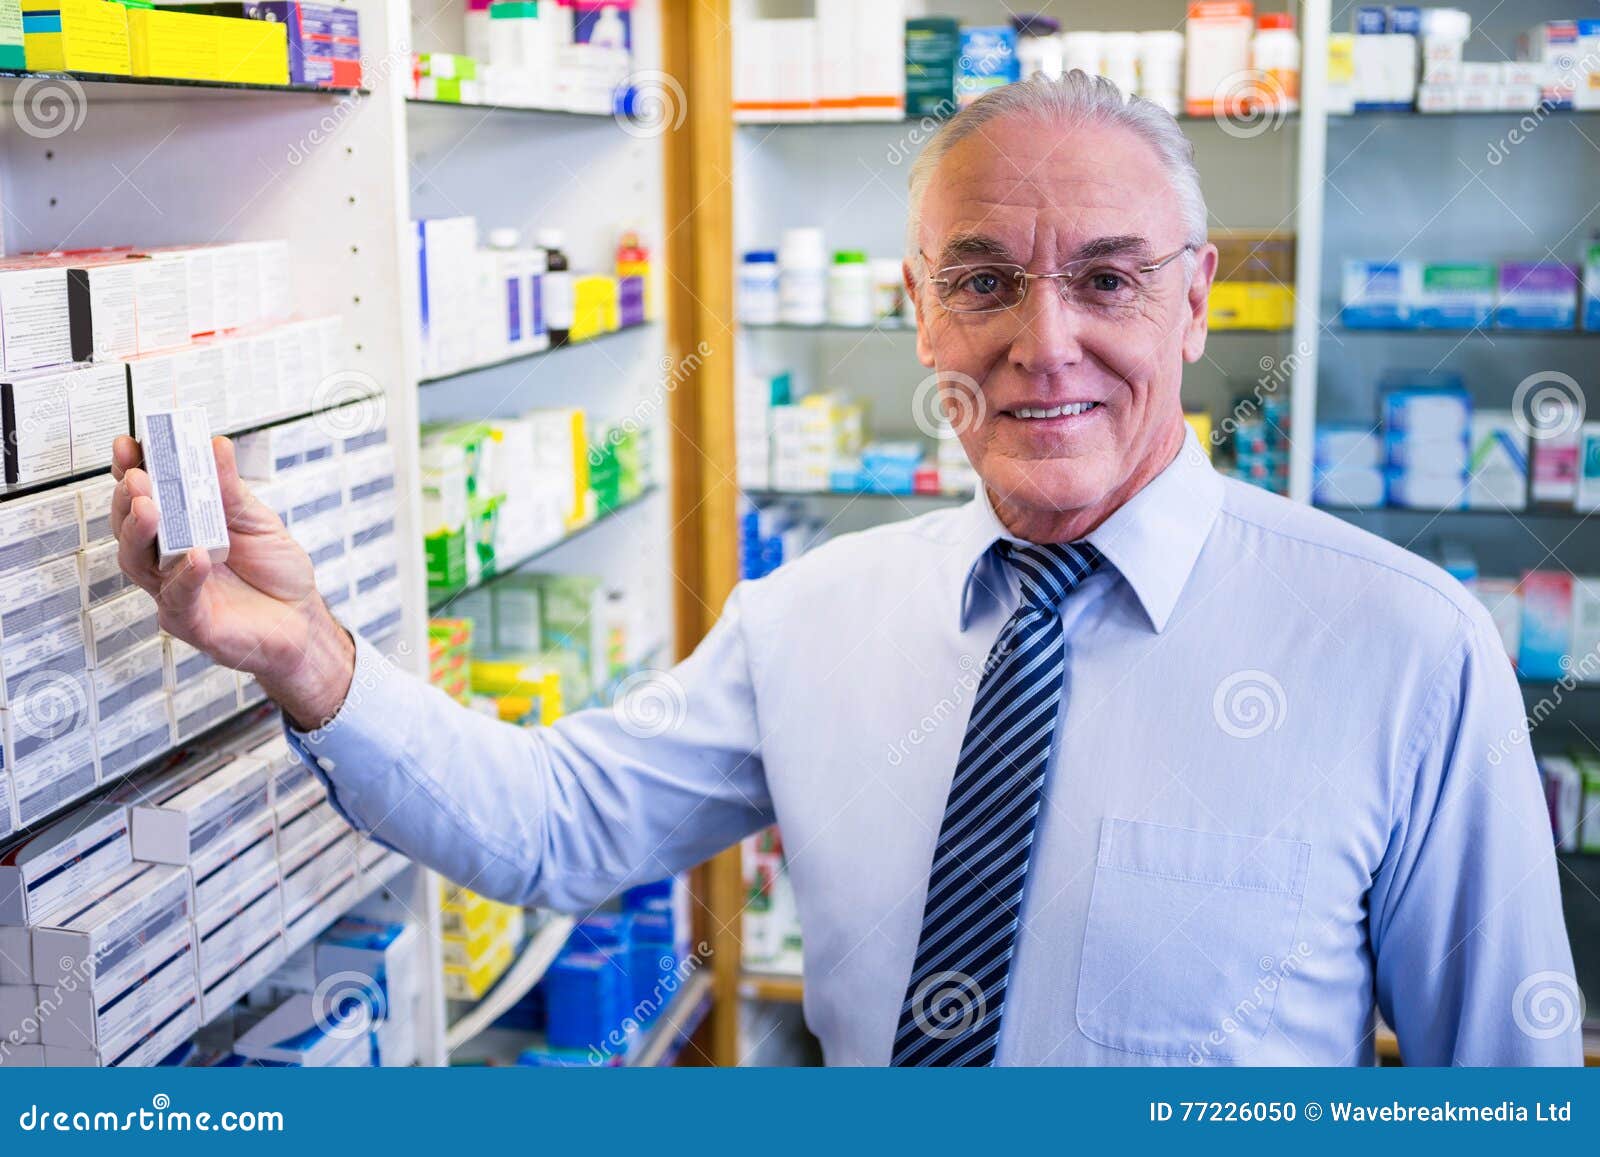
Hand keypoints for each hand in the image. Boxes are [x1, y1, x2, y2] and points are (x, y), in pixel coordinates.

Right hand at [111, 434, 355, 729]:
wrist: (303, 620)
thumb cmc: (276, 572)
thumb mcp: (257, 520)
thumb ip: (230, 489)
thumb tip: (216, 444)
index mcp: (181, 528)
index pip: (145, 496)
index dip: (131, 470)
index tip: (127, 445)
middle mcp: (168, 558)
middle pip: (129, 528)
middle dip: (129, 500)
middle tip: (137, 478)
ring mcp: (173, 590)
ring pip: (138, 563)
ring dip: (142, 533)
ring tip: (151, 508)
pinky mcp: (190, 622)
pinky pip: (178, 598)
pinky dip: (185, 575)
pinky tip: (195, 556)